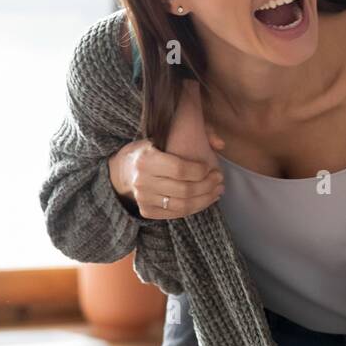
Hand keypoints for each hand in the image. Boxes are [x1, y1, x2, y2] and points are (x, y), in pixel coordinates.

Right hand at [109, 80, 226, 219]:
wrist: (124, 170)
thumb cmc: (152, 149)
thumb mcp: (167, 134)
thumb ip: (198, 132)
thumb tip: (221, 145)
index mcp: (146, 159)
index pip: (179, 169)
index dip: (200, 171)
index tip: (211, 168)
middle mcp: (142, 181)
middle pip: (184, 189)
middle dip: (208, 186)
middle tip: (219, 180)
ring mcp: (143, 198)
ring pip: (182, 205)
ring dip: (205, 200)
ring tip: (217, 192)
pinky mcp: (146, 211)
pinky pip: (176, 214)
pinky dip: (194, 208)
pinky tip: (205, 200)